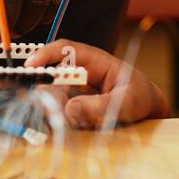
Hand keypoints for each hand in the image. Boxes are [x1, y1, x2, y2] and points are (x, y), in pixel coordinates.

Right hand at [23, 40, 167, 127]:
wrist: (147, 112)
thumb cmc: (140, 98)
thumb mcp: (127, 102)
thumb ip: (101, 106)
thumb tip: (70, 110)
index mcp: (95, 61)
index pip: (66, 50)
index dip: (46, 54)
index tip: (30, 66)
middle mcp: (80, 73)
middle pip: (52, 76)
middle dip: (44, 91)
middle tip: (44, 109)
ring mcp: (74, 91)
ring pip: (52, 97)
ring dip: (53, 111)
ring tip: (72, 125)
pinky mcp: (72, 107)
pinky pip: (57, 112)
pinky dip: (58, 121)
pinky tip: (71, 129)